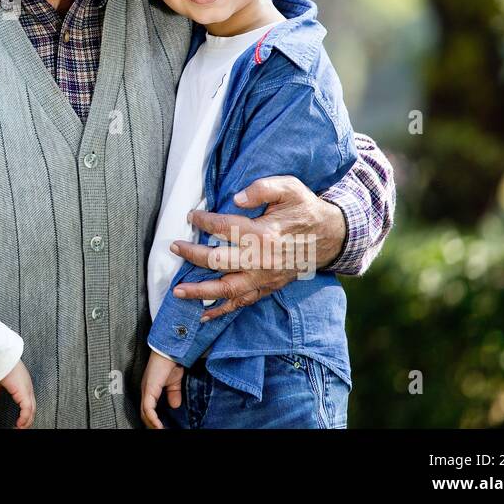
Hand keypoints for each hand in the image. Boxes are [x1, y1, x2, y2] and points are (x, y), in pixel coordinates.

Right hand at [0, 360, 35, 428]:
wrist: (0, 357)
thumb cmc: (0, 364)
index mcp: (23, 384)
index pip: (28, 401)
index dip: (25, 412)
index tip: (19, 421)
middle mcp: (28, 387)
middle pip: (32, 407)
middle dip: (27, 419)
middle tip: (20, 427)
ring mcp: (27, 390)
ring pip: (32, 410)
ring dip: (26, 421)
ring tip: (20, 428)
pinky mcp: (24, 393)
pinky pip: (27, 410)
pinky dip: (24, 418)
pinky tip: (20, 424)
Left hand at [140, 351, 183, 428]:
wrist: (170, 353)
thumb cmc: (170, 364)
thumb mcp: (174, 383)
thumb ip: (173, 393)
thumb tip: (175, 405)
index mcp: (150, 390)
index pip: (147, 410)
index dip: (153, 420)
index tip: (161, 427)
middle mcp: (145, 391)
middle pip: (144, 414)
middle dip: (151, 425)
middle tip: (160, 431)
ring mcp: (146, 390)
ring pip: (144, 413)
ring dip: (152, 425)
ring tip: (160, 431)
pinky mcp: (149, 390)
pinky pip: (148, 409)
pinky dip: (153, 419)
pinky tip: (159, 426)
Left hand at [169, 175, 347, 321]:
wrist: (330, 236)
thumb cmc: (305, 209)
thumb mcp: (290, 188)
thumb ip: (263, 188)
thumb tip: (237, 198)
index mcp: (264, 233)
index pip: (225, 228)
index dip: (204, 221)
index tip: (191, 216)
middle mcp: (262, 260)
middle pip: (219, 261)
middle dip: (192, 255)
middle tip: (174, 247)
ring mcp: (264, 278)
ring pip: (227, 289)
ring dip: (200, 292)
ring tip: (177, 291)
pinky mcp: (267, 288)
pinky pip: (241, 303)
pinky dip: (221, 311)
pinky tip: (202, 315)